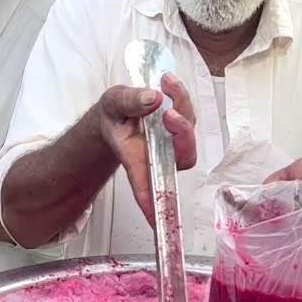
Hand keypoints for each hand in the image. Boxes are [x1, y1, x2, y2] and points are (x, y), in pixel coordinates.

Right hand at [97, 74, 196, 223]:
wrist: (118, 111)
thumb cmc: (113, 114)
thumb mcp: (112, 103)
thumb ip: (129, 101)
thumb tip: (153, 99)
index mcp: (137, 157)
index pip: (146, 184)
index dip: (152, 203)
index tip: (156, 220)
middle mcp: (159, 154)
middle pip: (182, 158)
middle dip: (183, 136)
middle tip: (169, 114)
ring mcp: (174, 142)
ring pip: (189, 132)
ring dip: (182, 105)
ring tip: (165, 82)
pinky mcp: (183, 128)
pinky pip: (189, 113)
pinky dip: (181, 96)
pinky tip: (167, 80)